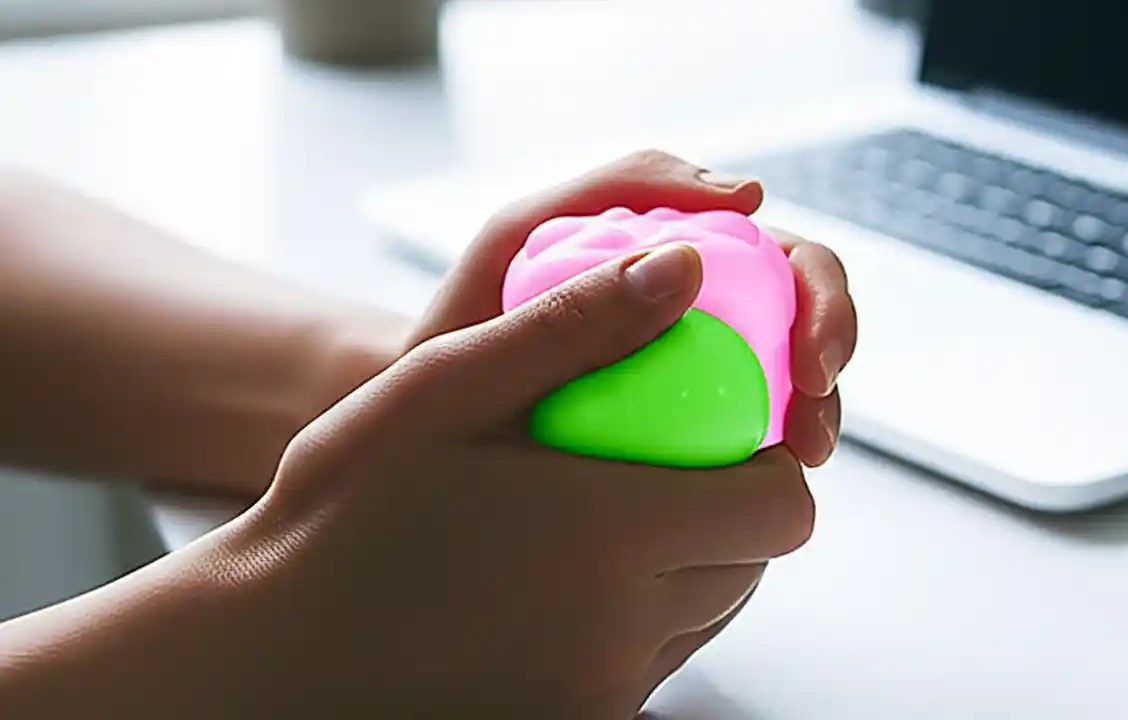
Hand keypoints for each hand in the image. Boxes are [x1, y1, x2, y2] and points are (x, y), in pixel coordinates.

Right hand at [227, 238, 815, 716]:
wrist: (273, 653)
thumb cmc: (345, 511)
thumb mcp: (444, 387)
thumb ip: (575, 325)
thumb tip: (686, 263)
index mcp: (615, 536)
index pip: (781, 507)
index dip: (766, 464)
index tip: (716, 431)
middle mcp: (627, 630)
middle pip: (755, 560)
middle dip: (728, 505)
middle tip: (648, 464)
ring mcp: (607, 692)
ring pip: (713, 612)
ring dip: (689, 560)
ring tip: (597, 519)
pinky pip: (657, 662)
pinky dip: (641, 618)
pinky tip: (562, 582)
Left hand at [412, 150, 856, 466]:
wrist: (412, 415)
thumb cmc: (468, 314)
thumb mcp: (524, 230)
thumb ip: (618, 184)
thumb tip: (752, 197)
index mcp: (682, 256)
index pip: (788, 261)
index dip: (824, 303)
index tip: (812, 362)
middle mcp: (704, 314)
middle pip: (805, 325)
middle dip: (832, 368)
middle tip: (814, 429)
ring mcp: (697, 378)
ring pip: (790, 393)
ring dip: (816, 422)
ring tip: (798, 464)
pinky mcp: (681, 441)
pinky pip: (741, 452)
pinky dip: (762, 472)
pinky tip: (751, 500)